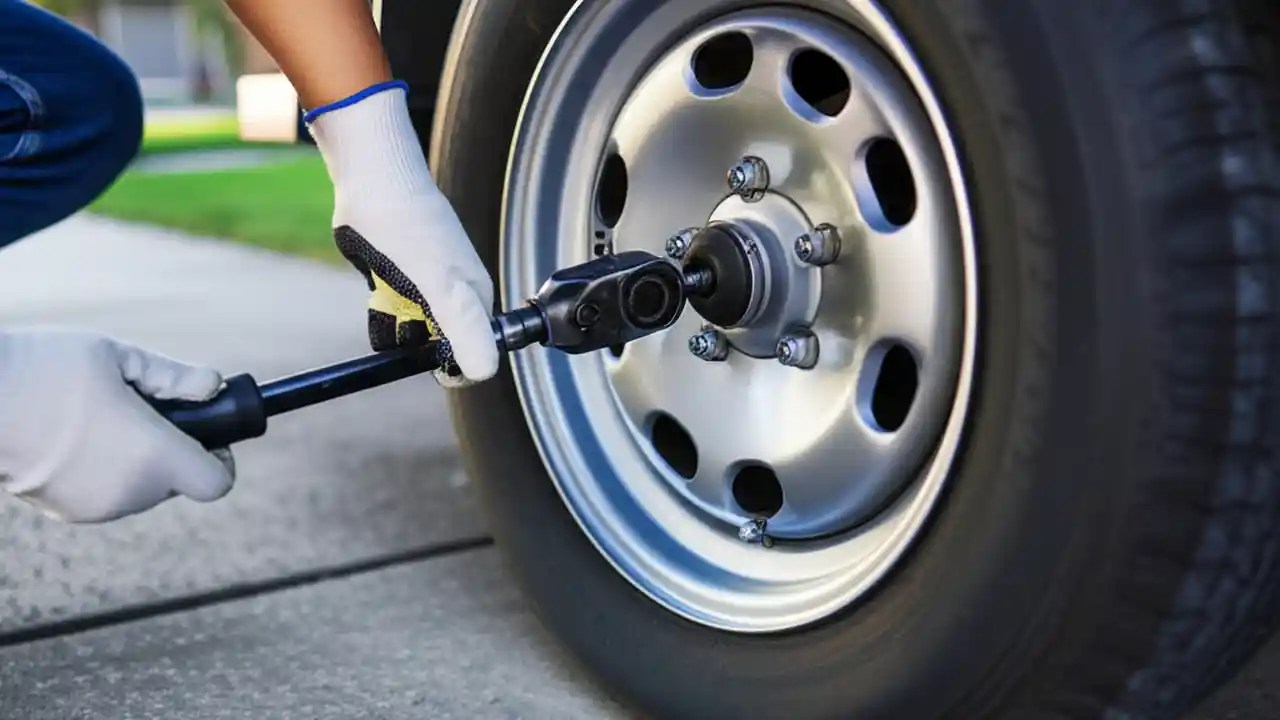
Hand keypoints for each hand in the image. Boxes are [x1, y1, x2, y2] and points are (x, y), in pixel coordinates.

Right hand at [0, 330, 234, 522]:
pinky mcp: (64, 511)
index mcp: (153, 455)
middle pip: (178, 483)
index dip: (219, 459)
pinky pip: (105, 493)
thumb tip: (212, 386)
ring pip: (140, 488)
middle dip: (172, 449)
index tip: (207, 434)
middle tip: (143, 410)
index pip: (216, 482)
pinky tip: (76, 435)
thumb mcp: (116, 356)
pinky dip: (104, 471)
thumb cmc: (43, 370)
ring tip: (102, 418)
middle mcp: (130, 492)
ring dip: (136, 460)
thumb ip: (172, 375)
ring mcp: (95, 507)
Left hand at [307, 84, 498, 386]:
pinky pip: (391, 310)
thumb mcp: (440, 286)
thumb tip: (485, 373)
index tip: (420, 335)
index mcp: (475, 300)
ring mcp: (428, 287)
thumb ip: (464, 330)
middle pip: (434, 346)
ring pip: (408, 330)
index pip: (468, 355)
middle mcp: (456, 296)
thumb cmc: (407, 226)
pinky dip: (379, 303)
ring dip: (391, 318)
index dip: (442, 359)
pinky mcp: (402, 278)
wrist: (373, 177)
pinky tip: (375, 280)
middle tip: (401, 299)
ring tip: (386, 283)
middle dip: (411, 336)